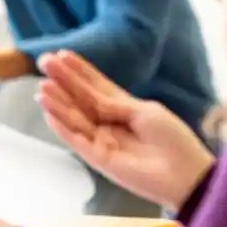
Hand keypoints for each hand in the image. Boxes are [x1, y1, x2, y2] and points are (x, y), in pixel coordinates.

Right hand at [35, 50, 214, 211]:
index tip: (63, 54)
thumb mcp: (145, 111)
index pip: (96, 85)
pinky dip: (62, 128)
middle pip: (81, 98)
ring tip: (42, 86)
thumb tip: (88, 95)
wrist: (185, 173)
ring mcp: (101, 140)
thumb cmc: (172, 138)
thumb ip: (114, 103)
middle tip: (44, 61)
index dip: (80, 70)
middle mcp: (108, 122)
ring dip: (58, 102)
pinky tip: (49, 113)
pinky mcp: (98, 158)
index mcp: (123, 107)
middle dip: (63, 80)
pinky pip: (76, 140)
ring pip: (74, 118)